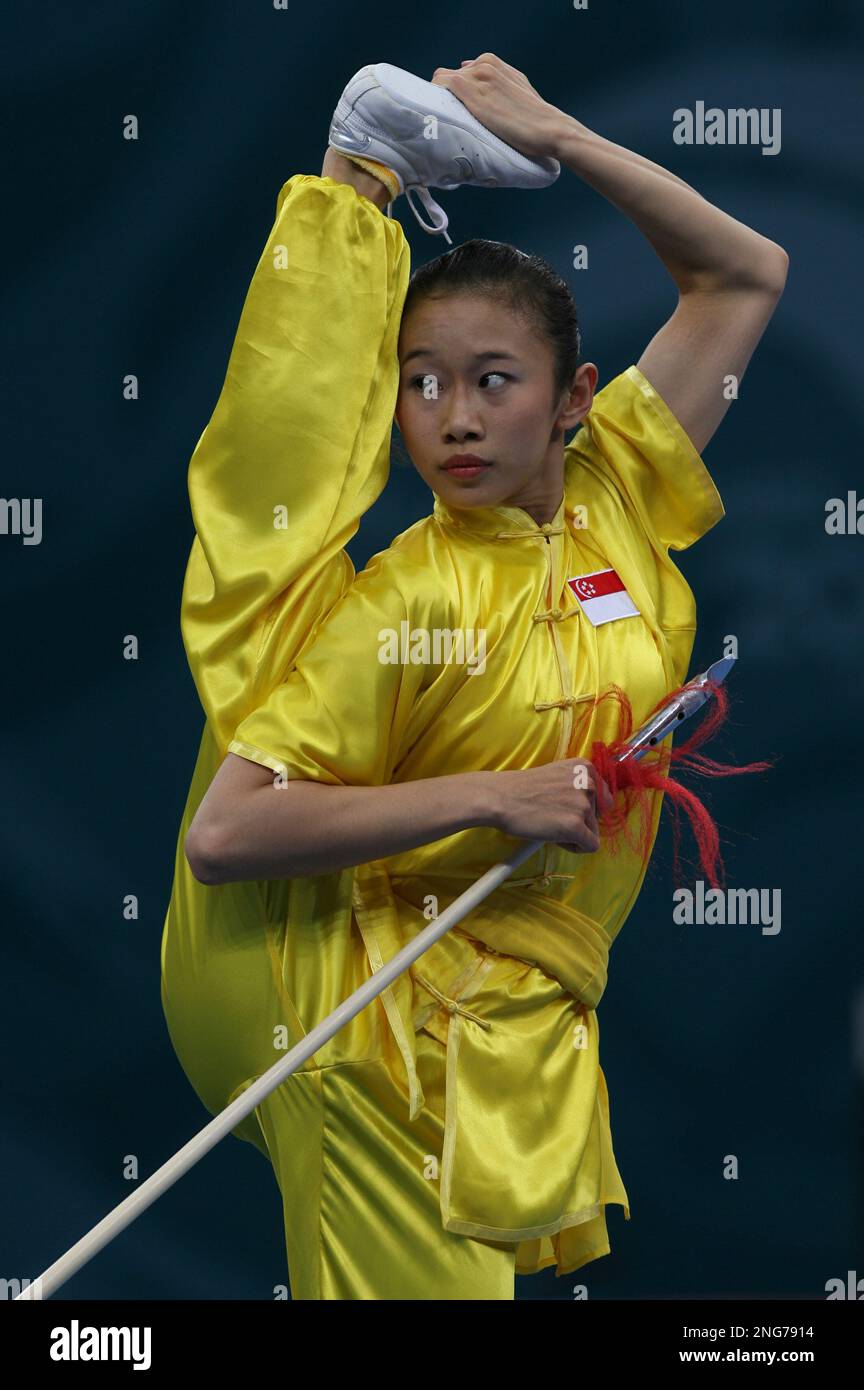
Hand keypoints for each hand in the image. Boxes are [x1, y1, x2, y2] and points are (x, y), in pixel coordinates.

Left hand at [431, 52, 566, 160]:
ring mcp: (476, 77)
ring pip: (440, 80)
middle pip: (447, 76)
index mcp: (492, 63)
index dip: (455, 93)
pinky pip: (440, 87)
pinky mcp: (472, 91)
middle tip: (450, 122)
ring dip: (439, 101)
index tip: (457, 113)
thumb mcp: (516, 89)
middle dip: (445, 98)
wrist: (548, 128)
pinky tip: (442, 120)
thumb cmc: (534, 117)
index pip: (460, 72)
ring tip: (446, 124)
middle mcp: (482, 65)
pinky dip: (436, 101)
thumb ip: (497, 80)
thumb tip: (470, 71)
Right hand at [492, 758, 613, 854]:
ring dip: (574, 833)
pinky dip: (575, 847)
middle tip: (553, 817)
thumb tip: (595, 808)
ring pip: (593, 831)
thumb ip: (578, 785)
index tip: (564, 807)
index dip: (583, 807)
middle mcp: (589, 783)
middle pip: (597, 815)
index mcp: (585, 767)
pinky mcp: (575, 826)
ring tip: (550, 825)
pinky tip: (555, 838)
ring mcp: (583, 805)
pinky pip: (590, 845)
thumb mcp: (557, 775)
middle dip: (579, 820)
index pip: (602, 796)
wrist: (500, 798)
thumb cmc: (522, 789)